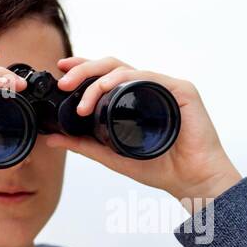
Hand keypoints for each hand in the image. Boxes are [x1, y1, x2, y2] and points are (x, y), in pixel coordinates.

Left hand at [44, 56, 242, 203]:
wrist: (193, 181)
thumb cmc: (162, 168)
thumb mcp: (113, 156)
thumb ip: (84, 146)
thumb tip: (53, 139)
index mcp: (136, 97)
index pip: (106, 73)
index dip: (83, 67)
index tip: (62, 70)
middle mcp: (149, 87)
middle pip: (112, 65)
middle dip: (84, 69)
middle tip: (64, 83)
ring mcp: (165, 86)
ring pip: (126, 68)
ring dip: (98, 79)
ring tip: (82, 99)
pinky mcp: (181, 89)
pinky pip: (149, 76)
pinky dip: (125, 79)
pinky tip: (109, 88)